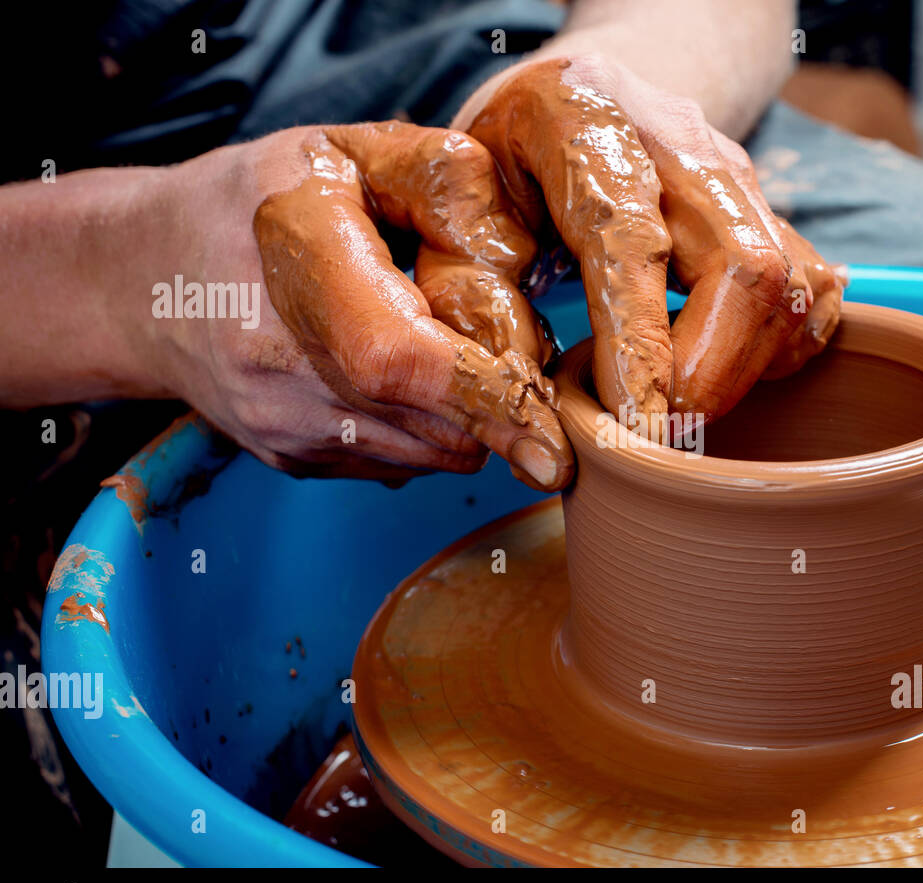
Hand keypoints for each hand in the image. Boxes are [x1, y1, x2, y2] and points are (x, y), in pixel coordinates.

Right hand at [153, 122, 572, 489]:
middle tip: (508, 346)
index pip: (397, 358)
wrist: (144, 279)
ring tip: (444, 348)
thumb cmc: (253, 204)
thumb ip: (438, 179)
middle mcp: (277, 367)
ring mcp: (282, 427)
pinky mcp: (292, 461)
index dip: (486, 401)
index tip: (552, 445)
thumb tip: (516, 257)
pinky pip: (400, 463)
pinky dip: (427, 428)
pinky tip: (400, 376)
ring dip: (468, 417)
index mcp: (290, 265)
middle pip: (434, 422)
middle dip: (501, 400)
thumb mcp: (342, 152)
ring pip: (428, 454)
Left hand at [457, 54, 844, 426]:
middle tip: (657, 431)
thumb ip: (470, 285)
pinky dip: (776, 351)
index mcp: (582, 121)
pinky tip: (718, 367)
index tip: (634, 425)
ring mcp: (736, 176)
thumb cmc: (503, 156)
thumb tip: (524, 392)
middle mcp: (679, 142)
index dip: (641, 343)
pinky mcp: (769, 210)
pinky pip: (809, 293)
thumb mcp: (453, 203)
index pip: (630, 239)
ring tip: (677, 404)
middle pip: (745, 266)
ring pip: (790, 286)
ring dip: (743, 372)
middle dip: (710, 374)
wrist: (573, 91)